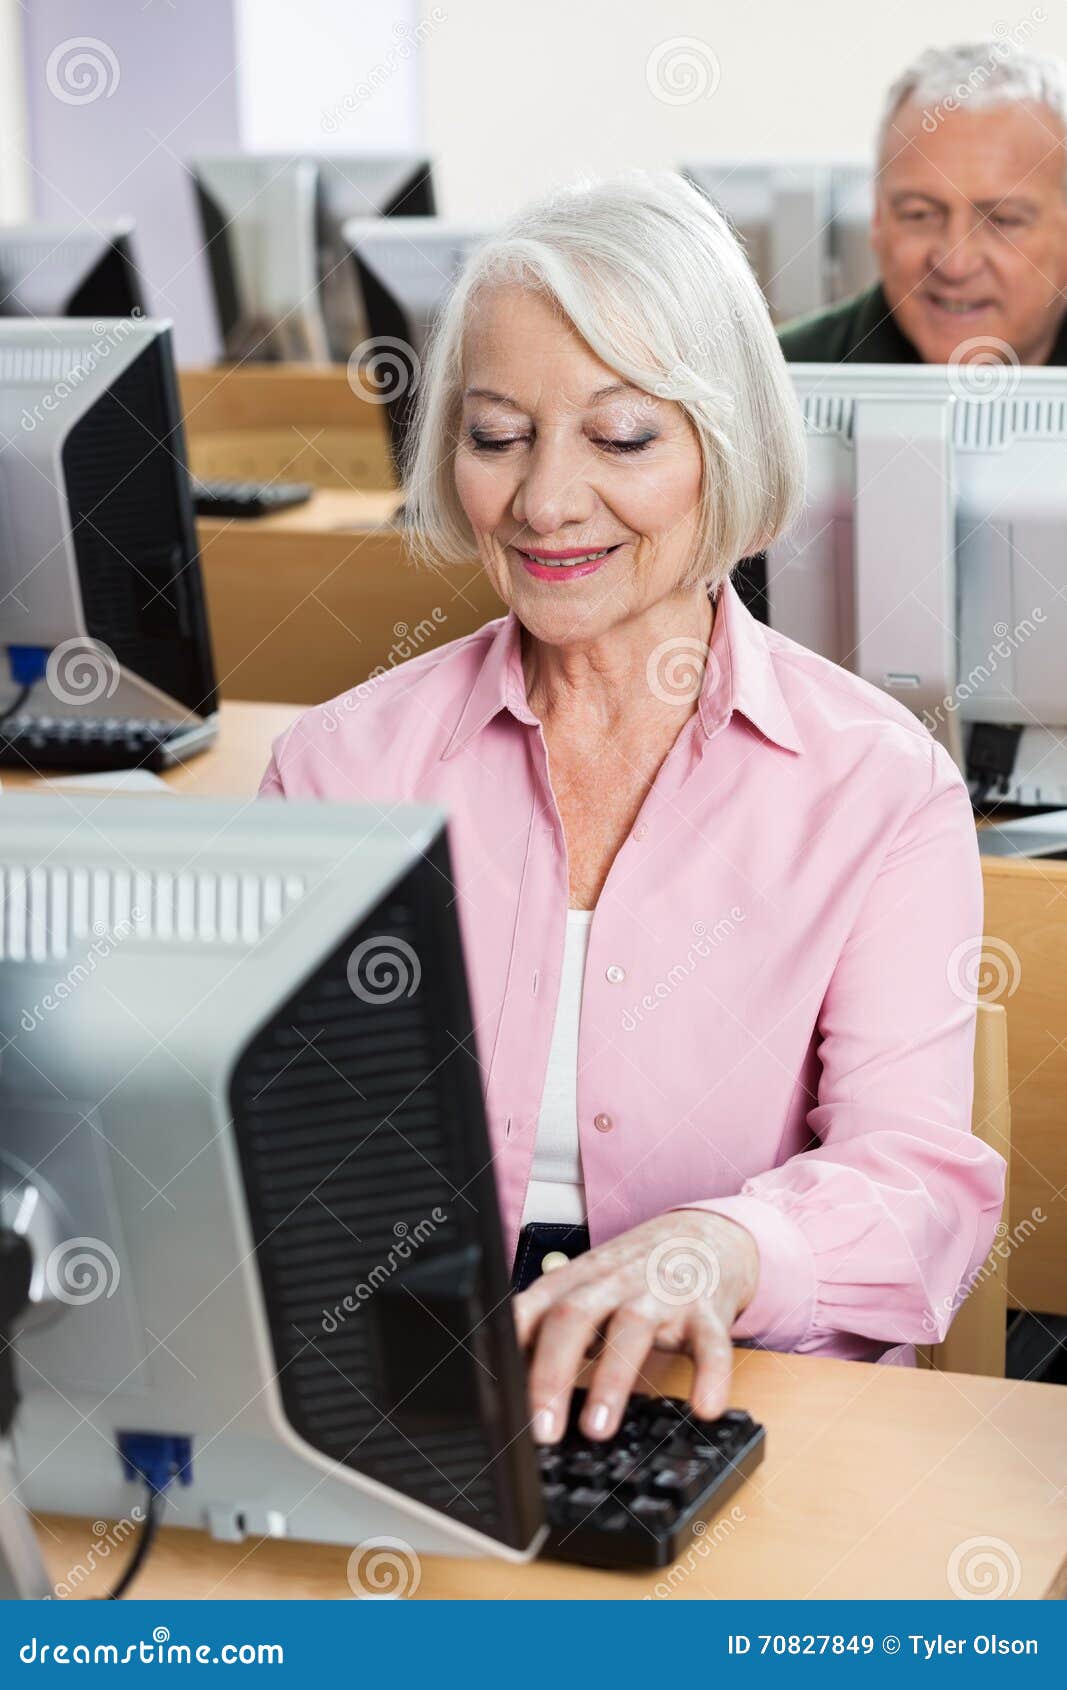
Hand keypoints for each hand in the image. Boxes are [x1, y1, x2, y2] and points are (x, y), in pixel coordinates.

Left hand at [512, 1210, 758, 1442]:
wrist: (703, 1234)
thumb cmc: (632, 1274)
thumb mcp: (583, 1289)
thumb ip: (546, 1325)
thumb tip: (502, 1377)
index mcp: (577, 1280)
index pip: (532, 1309)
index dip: (511, 1349)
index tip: (498, 1396)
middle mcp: (614, 1282)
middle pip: (573, 1316)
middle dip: (552, 1372)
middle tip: (541, 1430)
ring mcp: (660, 1293)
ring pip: (632, 1328)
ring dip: (612, 1379)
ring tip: (597, 1429)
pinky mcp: (706, 1309)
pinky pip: (710, 1341)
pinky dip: (709, 1374)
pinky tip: (705, 1408)